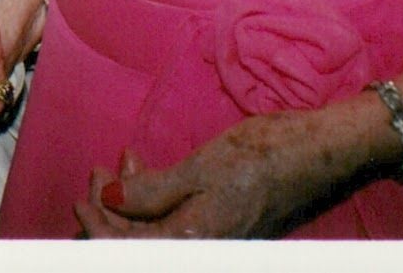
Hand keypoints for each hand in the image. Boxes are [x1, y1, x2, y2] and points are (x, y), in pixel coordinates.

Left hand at [76, 104, 374, 238]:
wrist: (318, 152)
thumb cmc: (264, 155)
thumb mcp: (201, 169)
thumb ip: (154, 191)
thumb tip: (110, 202)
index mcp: (197, 241)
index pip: (131, 249)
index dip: (99, 227)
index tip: (84, 197)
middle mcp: (205, 247)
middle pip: (141, 244)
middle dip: (113, 211)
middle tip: (100, 173)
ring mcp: (216, 237)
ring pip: (157, 231)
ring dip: (134, 201)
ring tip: (122, 164)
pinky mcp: (224, 225)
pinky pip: (177, 220)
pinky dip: (156, 197)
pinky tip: (146, 168)